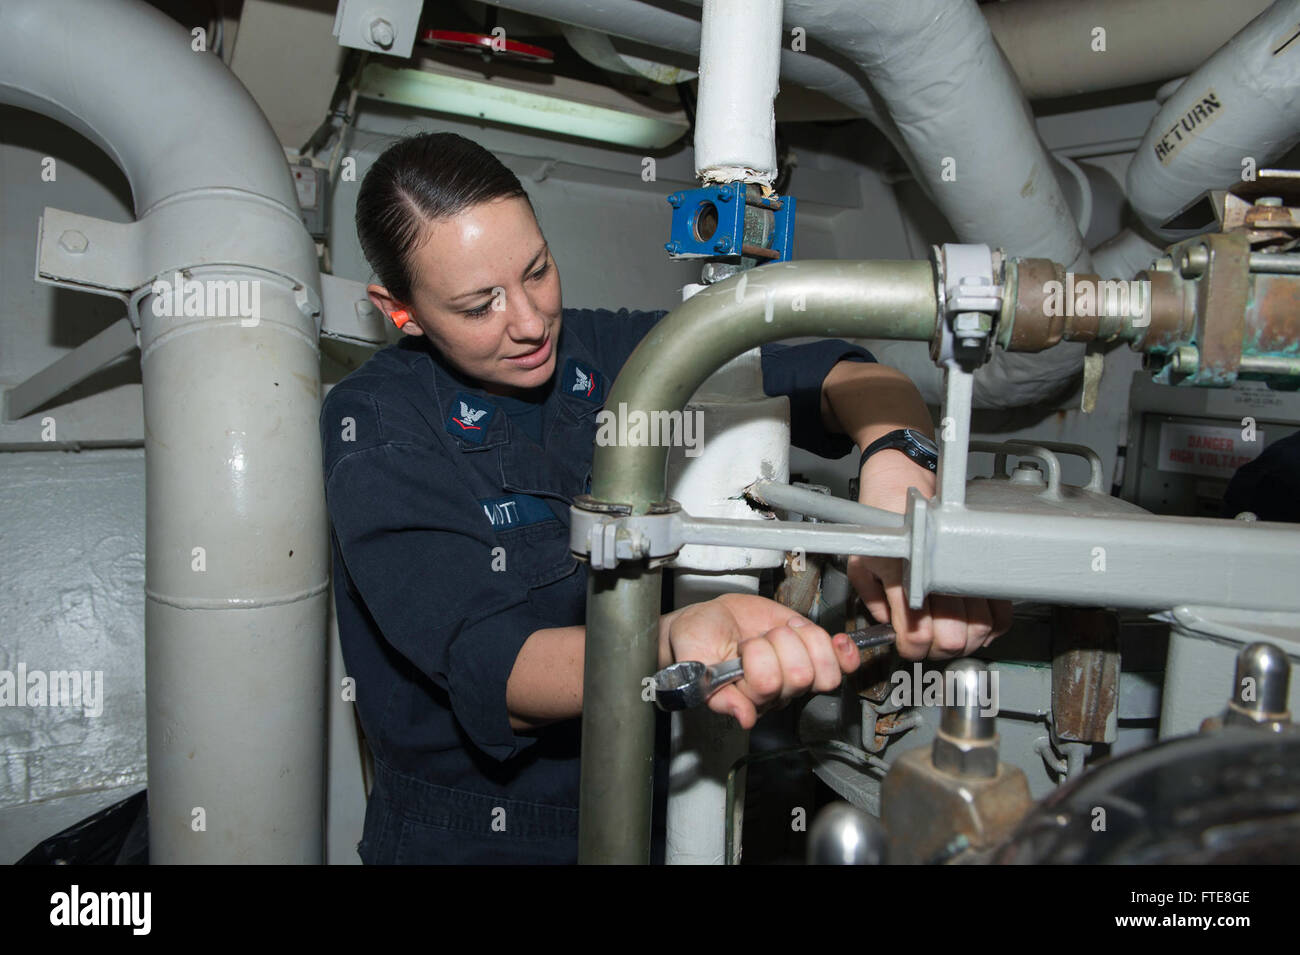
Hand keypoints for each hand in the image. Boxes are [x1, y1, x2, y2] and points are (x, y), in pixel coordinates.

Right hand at [659, 593, 861, 729]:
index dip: (756, 660)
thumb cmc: (698, 641)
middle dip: (775, 645)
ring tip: (777, 633)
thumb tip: (744, 717)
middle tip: (756, 641)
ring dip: (800, 638)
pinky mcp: (813, 652)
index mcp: (751, 699)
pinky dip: (845, 652)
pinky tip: (838, 642)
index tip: (739, 650)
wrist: (710, 619)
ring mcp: (798, 671)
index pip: (769, 684)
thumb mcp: (694, 660)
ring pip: (822, 665)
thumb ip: (716, 692)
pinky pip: (844, 663)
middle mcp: (779, 691)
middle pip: (800, 675)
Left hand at [850, 451, 1012, 659]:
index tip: (908, 646)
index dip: (912, 650)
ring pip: (979, 630)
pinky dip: (991, 627)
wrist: (906, 481)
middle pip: (953, 640)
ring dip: (965, 641)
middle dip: (938, 649)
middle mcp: (938, 575)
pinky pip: (1001, 612)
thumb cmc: (881, 519)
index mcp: (903, 575)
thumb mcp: (861, 561)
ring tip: (949, 633)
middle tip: (929, 642)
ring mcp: (964, 571)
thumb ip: (871, 600)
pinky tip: (974, 625)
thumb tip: (888, 625)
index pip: (917, 635)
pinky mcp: (985, 567)